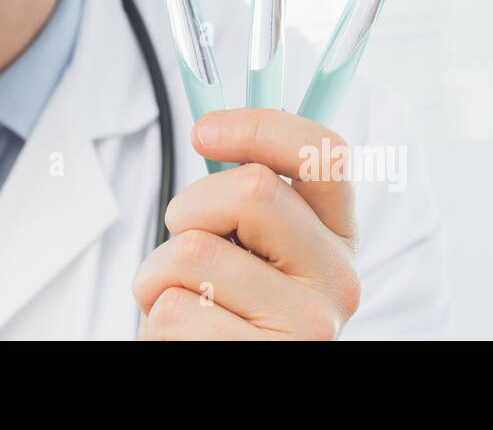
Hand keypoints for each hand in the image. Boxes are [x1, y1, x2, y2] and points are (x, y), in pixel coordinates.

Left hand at [131, 107, 359, 339]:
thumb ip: (241, 193)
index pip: (325, 154)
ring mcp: (307, 326)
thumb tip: (208, 126)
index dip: (259, 126)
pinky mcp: (261, 360)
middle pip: (252, 189)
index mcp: (337, 236)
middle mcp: (338, 279)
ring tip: (183, 300)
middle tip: (185, 240)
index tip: (203, 132)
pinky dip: (154, 320)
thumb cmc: (222, 303)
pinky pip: (173, 310)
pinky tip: (183, 336)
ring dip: (158, 273)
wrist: (218, 368)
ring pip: (194, 251)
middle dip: (190, 206)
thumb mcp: (245, 244)